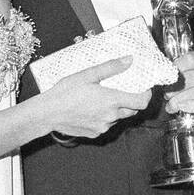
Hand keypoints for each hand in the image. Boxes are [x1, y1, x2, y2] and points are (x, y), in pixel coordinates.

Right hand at [34, 58, 151, 139]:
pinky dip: (104, 118)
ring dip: (116, 110)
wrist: (47, 113)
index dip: (146, 95)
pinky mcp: (94, 134)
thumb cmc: (65, 92)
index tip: (144, 88)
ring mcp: (102, 127)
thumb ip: (111, 68)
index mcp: (111, 101)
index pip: (141, 102)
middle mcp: (110, 116)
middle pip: (132, 111)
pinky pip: (106, 125)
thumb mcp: (87, 75)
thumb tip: (129, 60)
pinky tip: (91, 109)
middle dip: (130, 101)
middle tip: (121, 91)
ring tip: (101, 99)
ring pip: (118, 118)